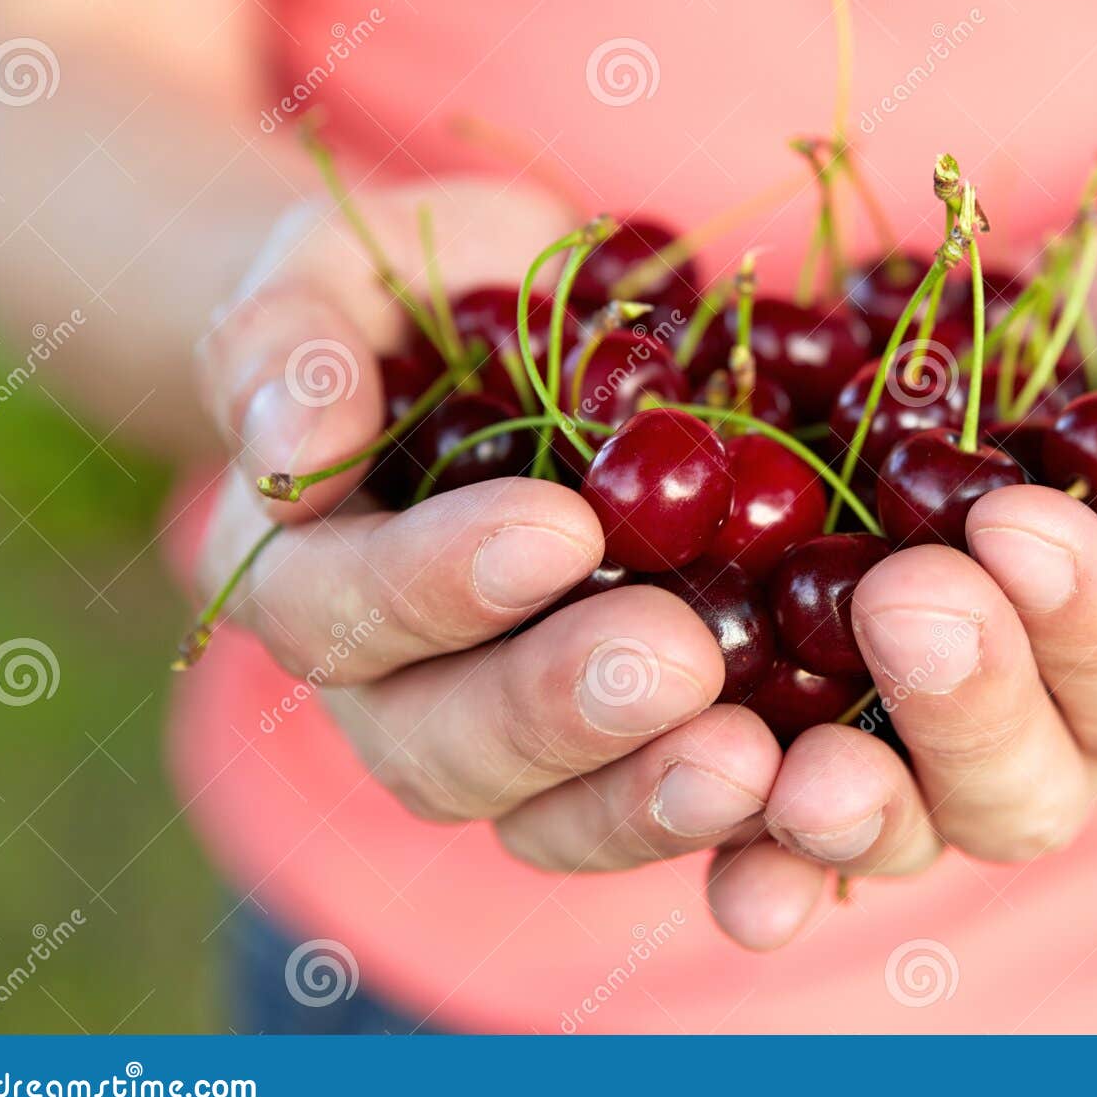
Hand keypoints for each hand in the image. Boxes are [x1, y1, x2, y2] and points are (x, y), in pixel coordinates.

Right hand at [193, 180, 814, 946]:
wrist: (528, 338)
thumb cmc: (421, 296)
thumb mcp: (340, 271)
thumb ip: (290, 339)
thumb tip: (292, 451)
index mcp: (303, 573)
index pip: (336, 606)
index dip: (435, 582)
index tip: (561, 528)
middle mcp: (396, 686)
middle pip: (443, 747)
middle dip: (557, 710)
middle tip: (675, 658)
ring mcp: (512, 737)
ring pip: (550, 818)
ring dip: (646, 797)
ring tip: (750, 761)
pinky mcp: (625, 751)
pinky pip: (659, 813)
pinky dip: (733, 824)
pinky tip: (806, 787)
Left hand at [739, 251, 1096, 902]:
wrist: (1060, 338)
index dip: (1096, 627)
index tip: (1017, 520)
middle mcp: (1066, 745)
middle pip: (1027, 790)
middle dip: (968, 706)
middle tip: (903, 600)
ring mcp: (935, 748)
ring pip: (908, 825)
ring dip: (850, 808)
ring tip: (791, 770)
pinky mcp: (825, 721)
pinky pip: (785, 812)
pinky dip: (751, 843)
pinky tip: (714, 837)